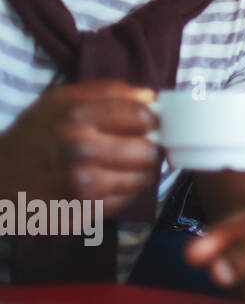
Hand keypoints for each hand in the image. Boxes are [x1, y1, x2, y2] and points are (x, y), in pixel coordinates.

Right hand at [0, 80, 160, 214]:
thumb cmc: (35, 134)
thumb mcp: (61, 100)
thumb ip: (109, 91)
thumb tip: (150, 97)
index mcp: (77, 117)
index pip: (143, 118)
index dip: (150, 119)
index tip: (146, 123)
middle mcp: (80, 151)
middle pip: (148, 151)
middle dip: (148, 147)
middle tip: (138, 145)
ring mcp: (82, 186)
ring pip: (143, 179)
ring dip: (140, 171)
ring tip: (123, 164)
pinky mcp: (83, 212)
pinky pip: (126, 201)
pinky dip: (123, 191)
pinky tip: (107, 182)